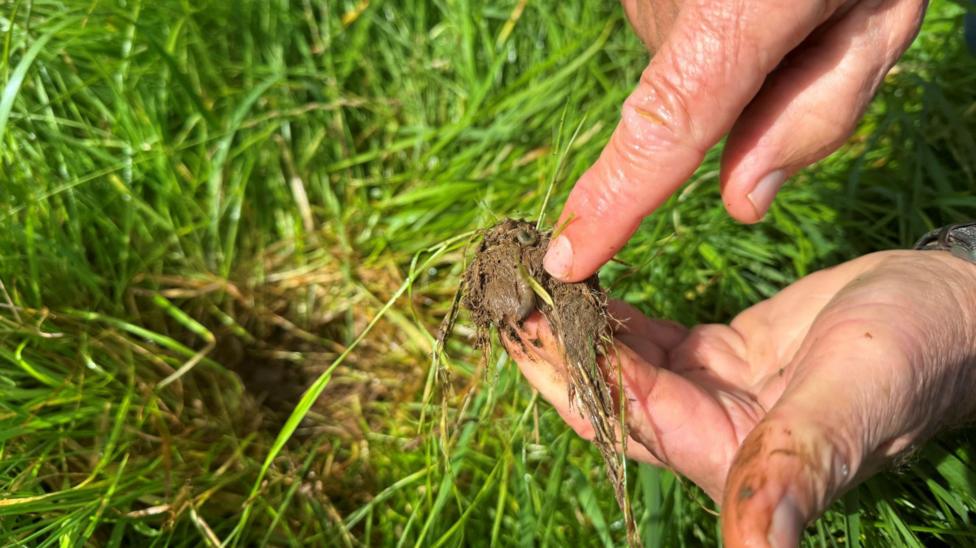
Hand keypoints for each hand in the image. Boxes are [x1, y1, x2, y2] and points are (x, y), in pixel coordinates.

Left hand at [505, 251, 975, 545]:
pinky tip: (575, 281)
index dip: (570, 367)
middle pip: (604, 395)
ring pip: (617, 365)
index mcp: (728, 456)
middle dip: (551, 344)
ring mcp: (707, 396)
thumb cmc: (915, 357)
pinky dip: (609, 312)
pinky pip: (645, 340)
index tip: (520, 311)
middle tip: (500, 286)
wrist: (949, 315)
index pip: (625, 416)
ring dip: (571, 324)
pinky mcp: (716, 360)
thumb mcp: (853, 401)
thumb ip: (796, 470)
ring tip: (524, 274)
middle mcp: (706, 435)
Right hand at [544, 0, 926, 281]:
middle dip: (756, 103)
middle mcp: (665, 0)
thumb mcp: (880, 12)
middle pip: (694, 109)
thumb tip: (740, 202)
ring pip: (683, 74)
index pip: (664, 128)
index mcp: (736, 14)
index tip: (561, 261)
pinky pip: (672, 38)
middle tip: (822, 29)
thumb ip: (816, 112)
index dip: (613, 201)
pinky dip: (714, 34)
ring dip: (737, 62)